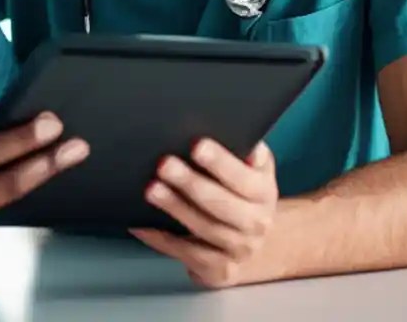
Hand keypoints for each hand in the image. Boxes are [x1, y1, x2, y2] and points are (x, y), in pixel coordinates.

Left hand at [131, 139, 277, 288]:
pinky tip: (142, 225)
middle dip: (192, 183)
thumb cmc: (241, 192)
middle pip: (223, 205)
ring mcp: (239, 250)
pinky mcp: (219, 270)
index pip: (244, 178)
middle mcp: (256, 223)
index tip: (197, 146)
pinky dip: (163, 240)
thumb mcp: (252, 169)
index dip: (221, 163)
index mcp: (264, 193)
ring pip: (204, 229)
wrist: (253, 238)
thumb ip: (247, 152)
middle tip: (165, 164)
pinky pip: (187, 254)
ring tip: (151, 189)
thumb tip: (242, 136)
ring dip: (176, 208)